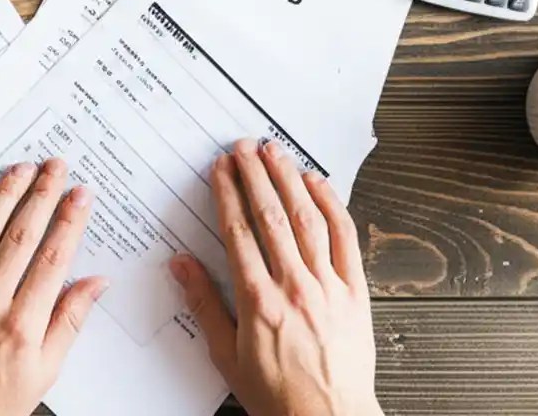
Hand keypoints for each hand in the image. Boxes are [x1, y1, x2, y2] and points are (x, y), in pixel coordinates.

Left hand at [0, 159, 108, 415]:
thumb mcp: (44, 373)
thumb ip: (69, 323)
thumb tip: (95, 285)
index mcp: (23, 324)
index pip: (54, 257)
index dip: (70, 220)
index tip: (81, 194)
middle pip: (21, 235)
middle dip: (41, 194)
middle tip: (54, 165)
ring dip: (3, 196)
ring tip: (19, 170)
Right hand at [169, 139, 381, 415]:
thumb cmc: (278, 396)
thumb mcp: (227, 357)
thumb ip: (204, 305)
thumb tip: (182, 265)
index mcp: (259, 302)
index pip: (238, 232)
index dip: (227, 194)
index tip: (220, 169)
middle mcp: (295, 287)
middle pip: (272, 216)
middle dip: (255, 175)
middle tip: (243, 146)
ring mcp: (329, 287)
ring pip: (308, 219)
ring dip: (289, 180)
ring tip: (276, 152)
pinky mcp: (356, 292)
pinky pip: (345, 238)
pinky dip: (332, 206)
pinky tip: (319, 184)